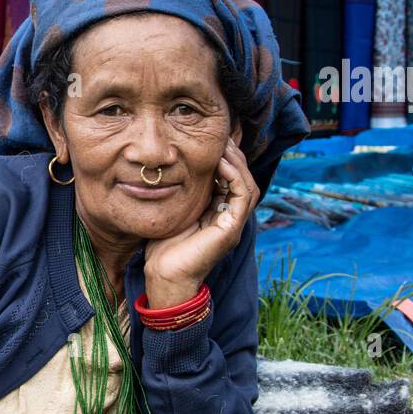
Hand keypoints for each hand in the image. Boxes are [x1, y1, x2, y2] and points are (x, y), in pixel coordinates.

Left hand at [142, 138, 259, 307]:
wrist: (164, 276)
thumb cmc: (164, 249)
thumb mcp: (173, 212)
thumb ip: (179, 194)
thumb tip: (168, 169)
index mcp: (218, 213)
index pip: (230, 180)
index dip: (225, 159)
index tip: (213, 140)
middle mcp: (230, 217)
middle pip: (243, 179)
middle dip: (234, 156)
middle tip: (222, 137)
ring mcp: (233, 223)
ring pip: (248, 185)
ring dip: (237, 163)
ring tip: (223, 145)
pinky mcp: (231, 229)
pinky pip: (243, 196)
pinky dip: (235, 177)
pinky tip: (222, 164)